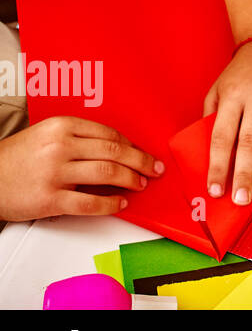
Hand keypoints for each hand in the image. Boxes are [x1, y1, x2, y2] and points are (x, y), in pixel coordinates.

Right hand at [0, 117, 162, 221]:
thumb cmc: (17, 158)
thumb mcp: (47, 135)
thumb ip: (80, 138)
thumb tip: (119, 149)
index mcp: (63, 126)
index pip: (110, 134)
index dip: (133, 146)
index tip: (144, 153)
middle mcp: (61, 146)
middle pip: (115, 152)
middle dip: (141, 161)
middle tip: (154, 168)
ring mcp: (55, 173)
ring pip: (108, 174)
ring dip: (131, 180)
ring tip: (140, 184)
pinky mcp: (50, 199)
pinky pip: (90, 203)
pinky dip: (110, 204)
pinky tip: (120, 204)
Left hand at [204, 39, 251, 204]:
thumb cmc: (242, 71)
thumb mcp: (218, 88)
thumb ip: (213, 117)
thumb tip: (211, 153)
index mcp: (233, 95)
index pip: (222, 135)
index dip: (218, 164)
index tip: (215, 188)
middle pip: (250, 141)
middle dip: (245, 173)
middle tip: (241, 199)